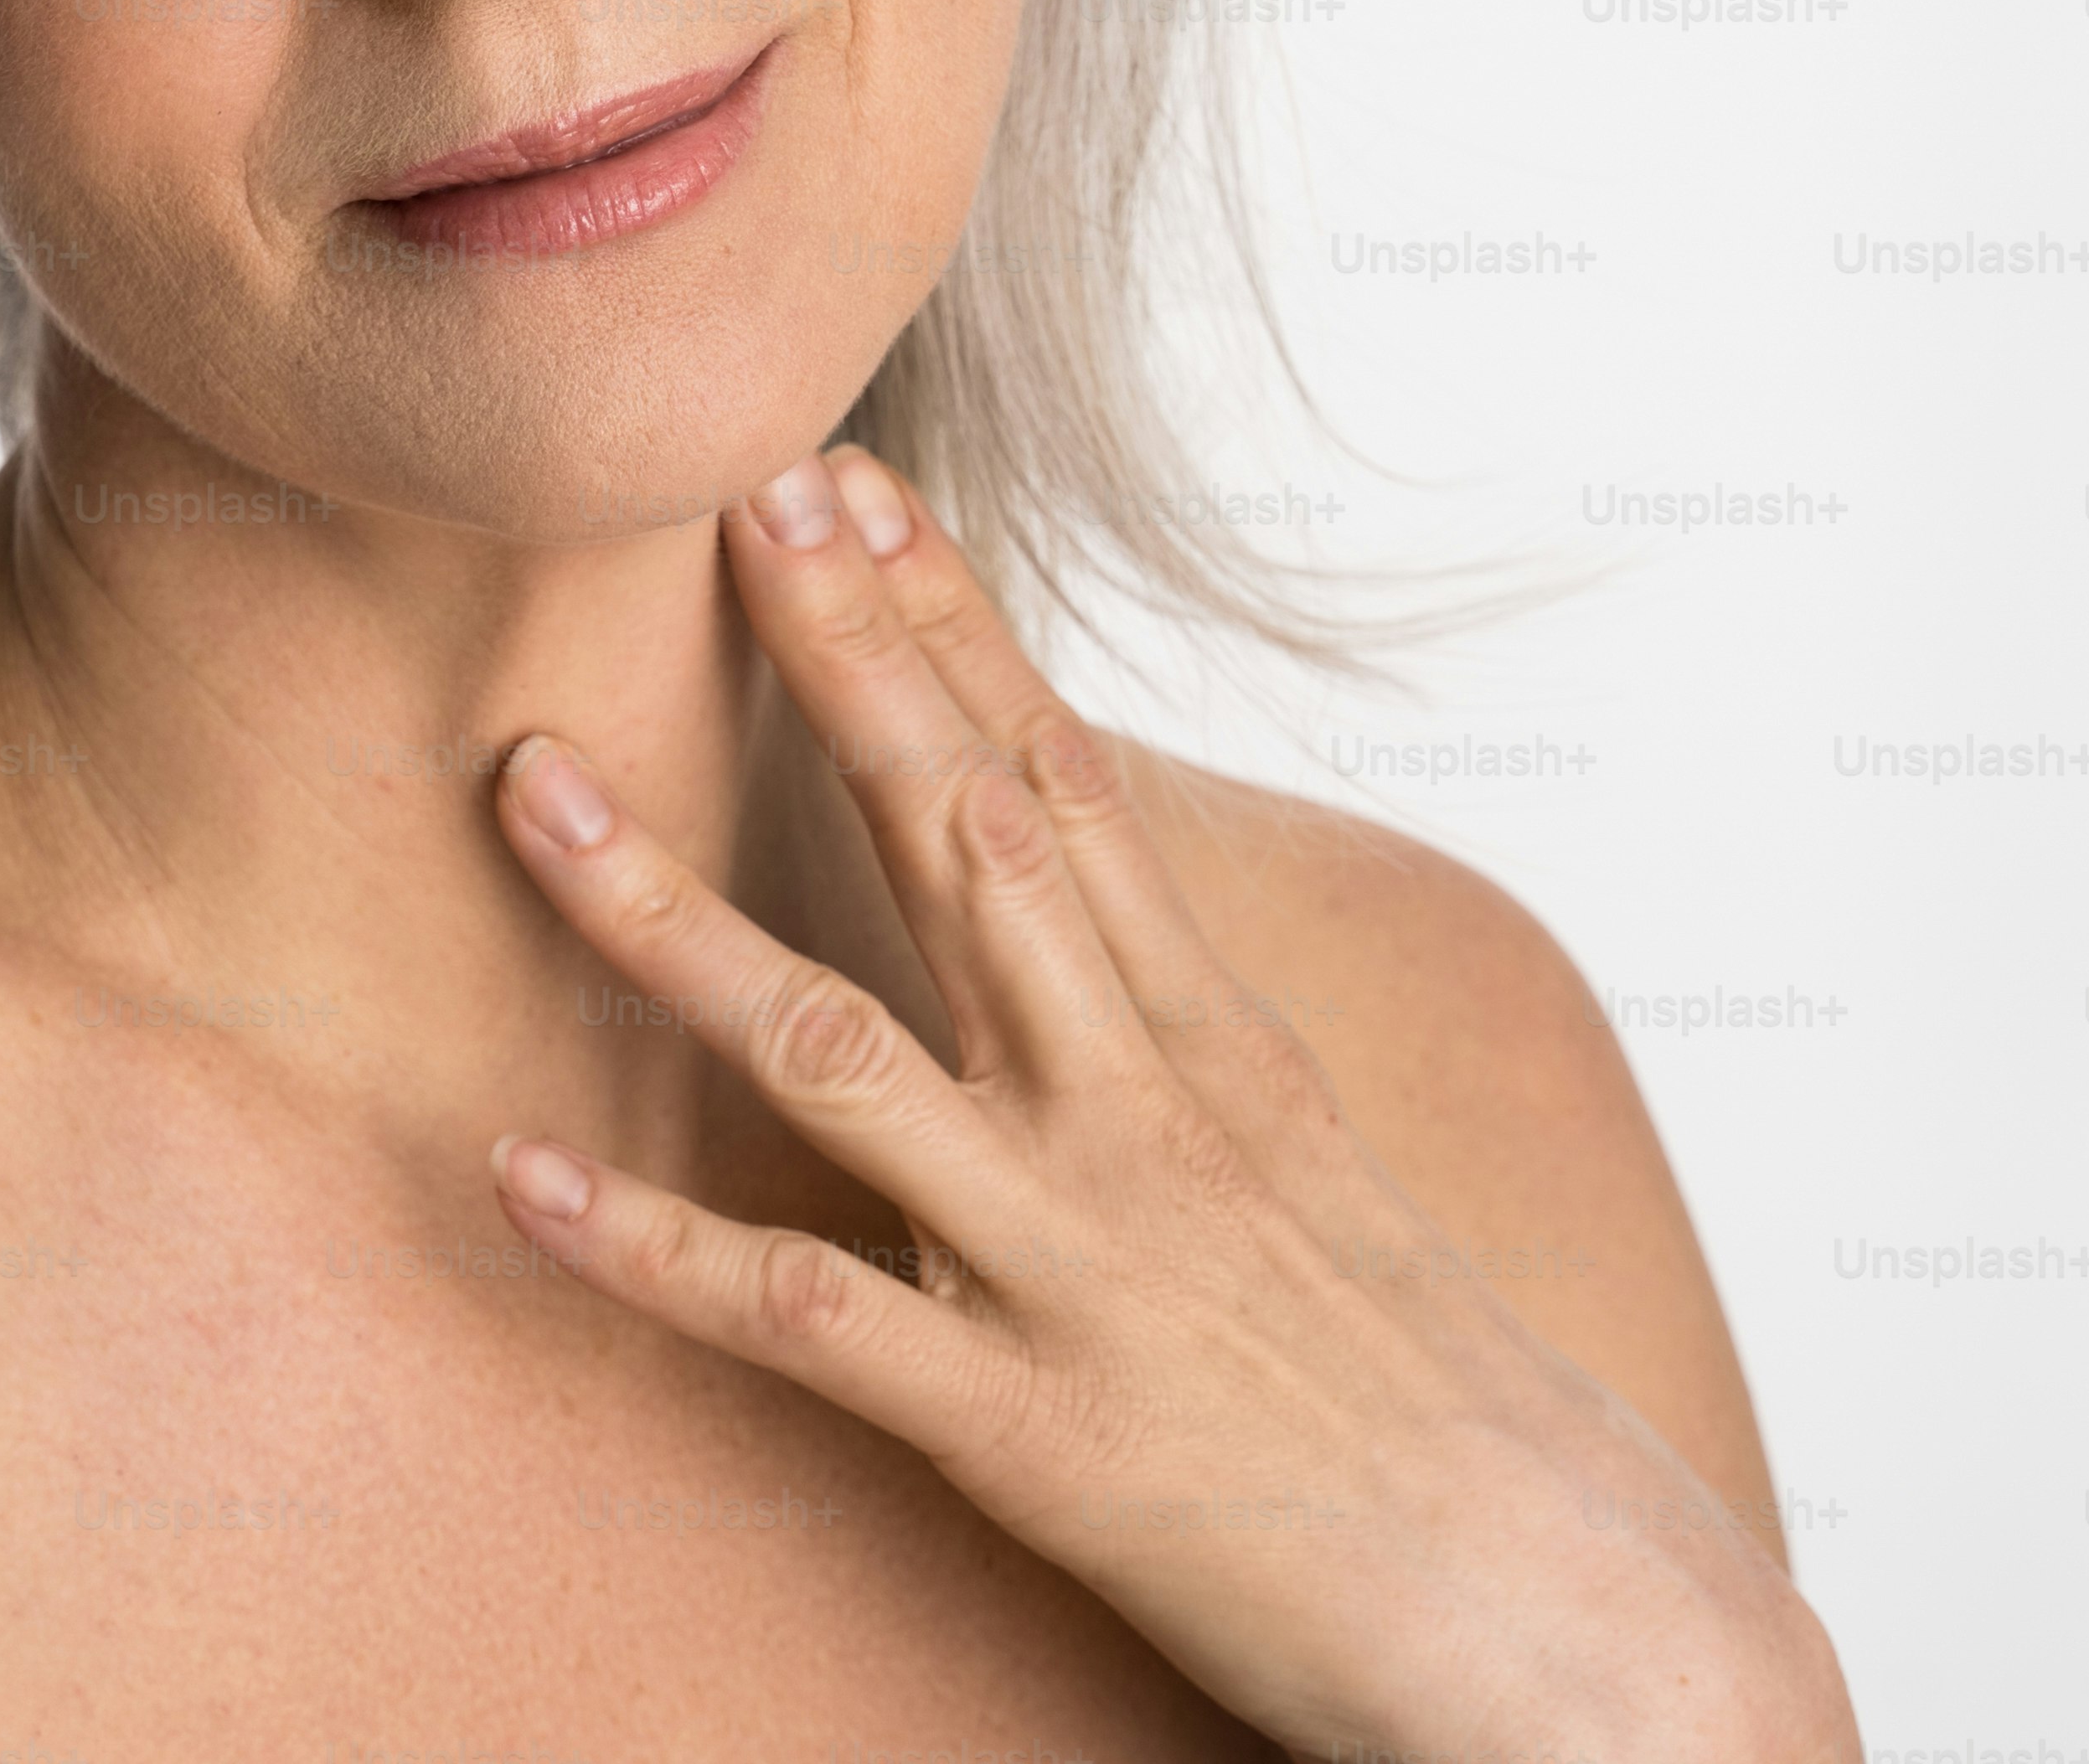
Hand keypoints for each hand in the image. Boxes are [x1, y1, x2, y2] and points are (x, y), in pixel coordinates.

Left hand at [482, 445, 1855, 1763]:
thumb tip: (1088, 932)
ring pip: (836, 1046)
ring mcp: (1074, 1261)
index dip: (947, 620)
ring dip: (669, 916)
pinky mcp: (1027, 1429)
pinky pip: (803, 1317)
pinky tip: (522, 1176)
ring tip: (533, 790)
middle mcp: (1138, 1113)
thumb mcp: (1315, 1166)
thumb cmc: (1433, 1395)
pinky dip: (651, 1246)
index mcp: (1211, 1043)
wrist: (1566, 1610)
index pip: (1058, 778)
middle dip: (839, 661)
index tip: (851, 478)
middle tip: (726, 497)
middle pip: (959, 840)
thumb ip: (1185, 1042)